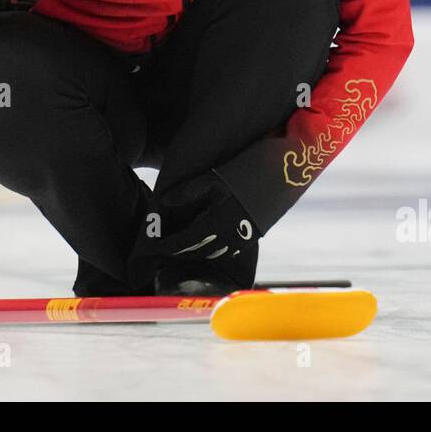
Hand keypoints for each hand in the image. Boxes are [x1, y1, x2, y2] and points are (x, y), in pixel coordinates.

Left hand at [129, 173, 256, 284]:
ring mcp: (238, 242)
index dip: (167, 246)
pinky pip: (223, 252)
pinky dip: (208, 251)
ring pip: (209, 254)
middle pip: (195, 252)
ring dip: (192, 253)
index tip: (153, 247)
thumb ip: (186, 191)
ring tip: (179, 248)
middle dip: (177, 252)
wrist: (277, 182)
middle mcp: (226, 238)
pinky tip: (202, 243)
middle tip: (162, 249)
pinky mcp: (247, 241)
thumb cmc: (242, 176)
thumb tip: (164, 201)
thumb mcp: (211, 179)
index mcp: (215, 224)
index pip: (184, 242)